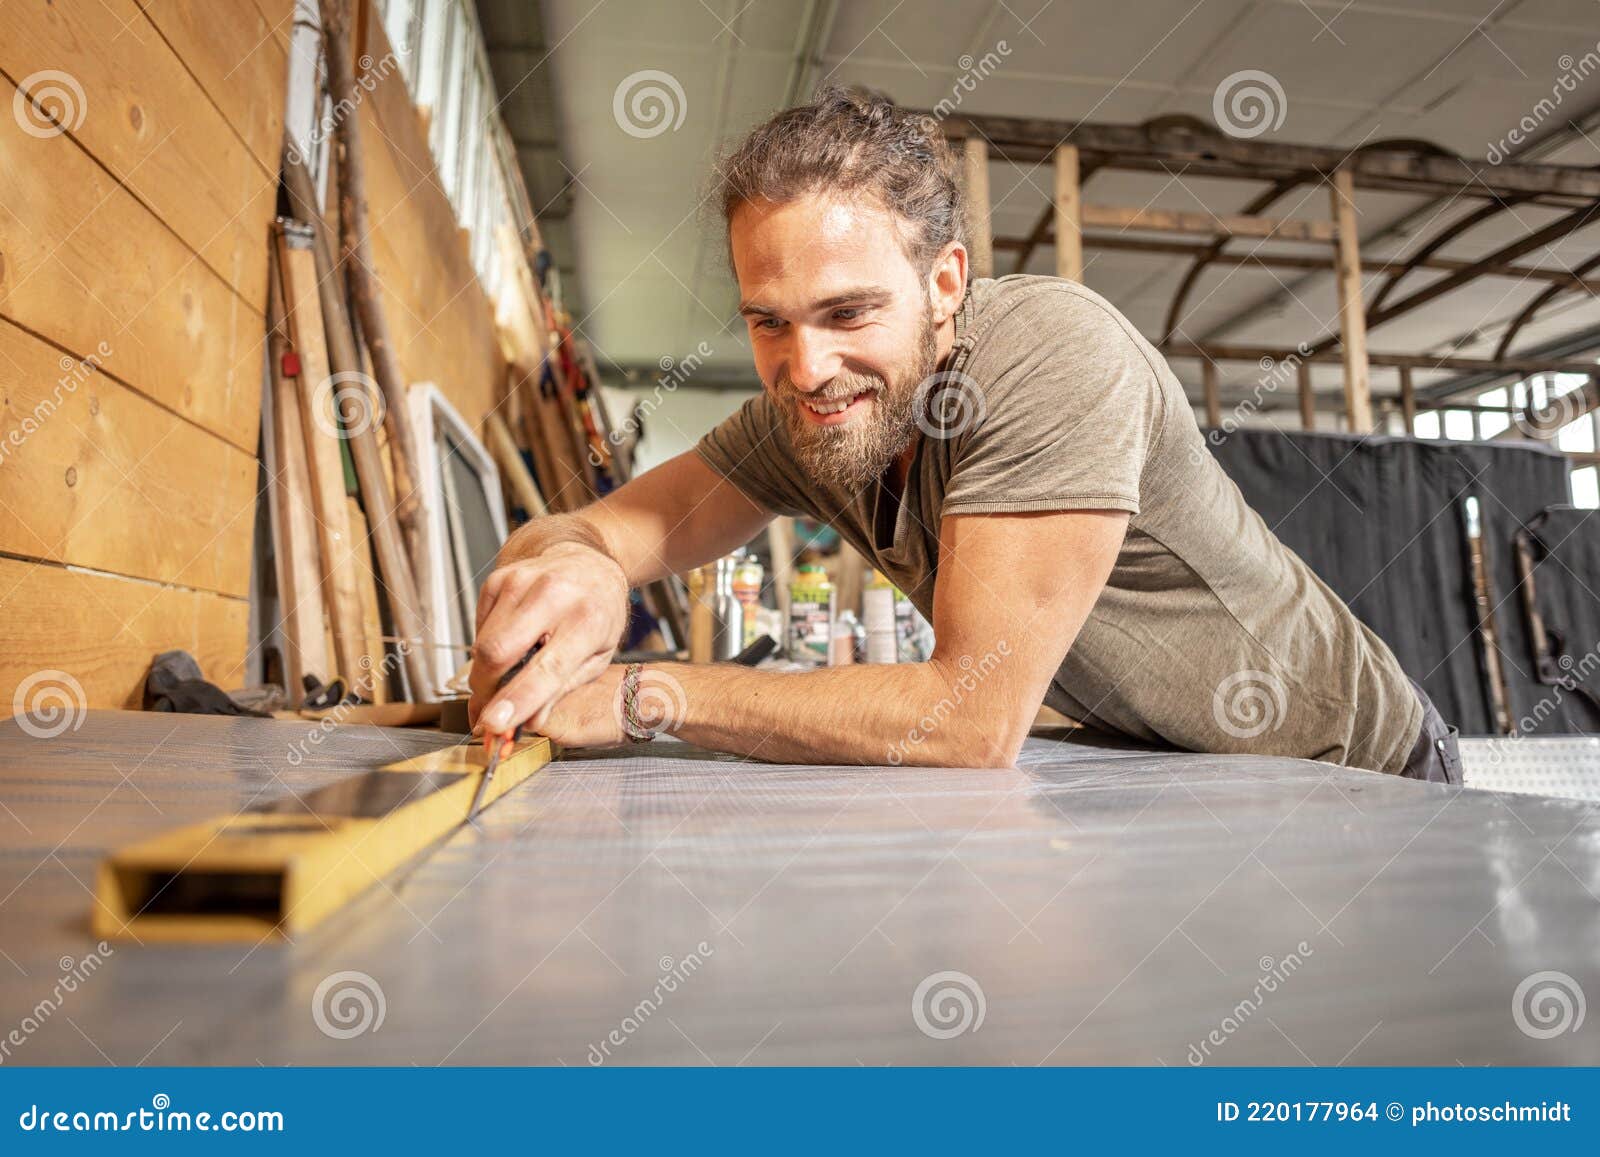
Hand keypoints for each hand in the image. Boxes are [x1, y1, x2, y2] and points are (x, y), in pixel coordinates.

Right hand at [469, 541, 628, 736]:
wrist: (587, 563)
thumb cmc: (598, 612)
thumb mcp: (598, 656)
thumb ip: (563, 690)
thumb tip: (528, 722)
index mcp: (587, 620)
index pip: (546, 668)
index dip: (517, 699)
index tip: (494, 723)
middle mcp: (552, 595)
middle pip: (497, 652)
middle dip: (486, 690)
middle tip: (491, 709)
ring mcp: (521, 582)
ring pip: (482, 643)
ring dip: (486, 671)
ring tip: (507, 674)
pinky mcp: (499, 579)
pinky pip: (479, 628)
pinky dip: (488, 646)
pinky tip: (511, 642)